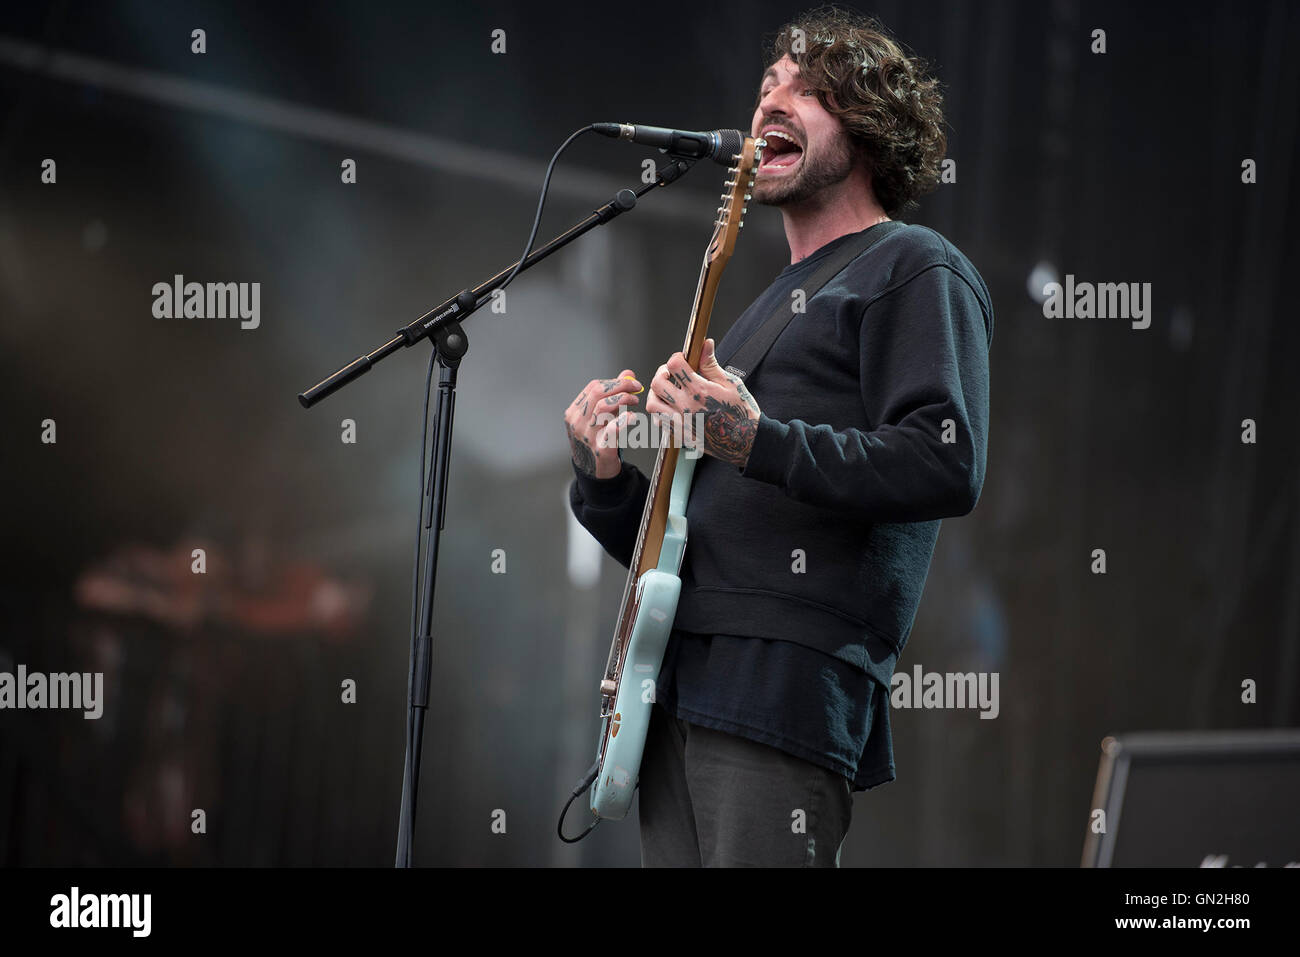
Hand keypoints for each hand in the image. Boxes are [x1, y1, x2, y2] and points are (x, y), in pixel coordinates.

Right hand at [564, 370, 642, 477]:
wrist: (593, 471)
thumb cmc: (597, 441)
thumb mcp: (600, 417)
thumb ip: (612, 395)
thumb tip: (627, 374)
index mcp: (574, 412)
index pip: (594, 387)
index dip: (615, 381)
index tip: (631, 381)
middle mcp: (578, 423)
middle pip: (598, 393)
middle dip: (621, 386)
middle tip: (636, 387)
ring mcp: (587, 436)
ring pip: (603, 407)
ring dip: (623, 400)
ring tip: (635, 401)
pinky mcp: (601, 448)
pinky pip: (612, 430)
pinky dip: (624, 420)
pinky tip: (632, 417)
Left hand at [645, 338, 760, 466]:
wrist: (745, 440)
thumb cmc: (741, 413)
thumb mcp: (730, 384)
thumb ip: (711, 365)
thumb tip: (706, 345)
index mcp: (699, 391)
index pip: (674, 366)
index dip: (677, 358)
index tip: (682, 359)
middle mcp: (687, 407)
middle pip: (657, 384)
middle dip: (662, 373)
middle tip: (672, 373)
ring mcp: (681, 422)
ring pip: (653, 404)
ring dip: (657, 393)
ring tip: (668, 390)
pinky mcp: (681, 435)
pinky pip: (659, 422)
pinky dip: (661, 412)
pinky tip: (672, 407)